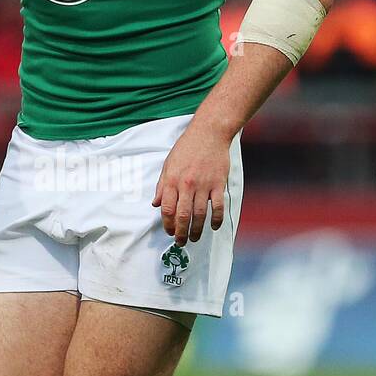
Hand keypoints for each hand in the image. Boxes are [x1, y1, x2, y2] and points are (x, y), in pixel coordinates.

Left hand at [152, 121, 229, 245]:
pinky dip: (216, 219)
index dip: (167, 224)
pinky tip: (213, 227)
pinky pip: (217, 207)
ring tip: (195, 238)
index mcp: (172, 180)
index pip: (168, 209)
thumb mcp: (168, 164)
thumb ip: (162, 186)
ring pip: (200, 214)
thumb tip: (156, 204)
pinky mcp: (218, 184)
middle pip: (183, 216)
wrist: (209, 134)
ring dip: (197, 230)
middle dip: (181, 233)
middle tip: (180, 242)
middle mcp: (187, 185)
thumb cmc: (187, 148)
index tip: (169, 232)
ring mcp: (204, 185)